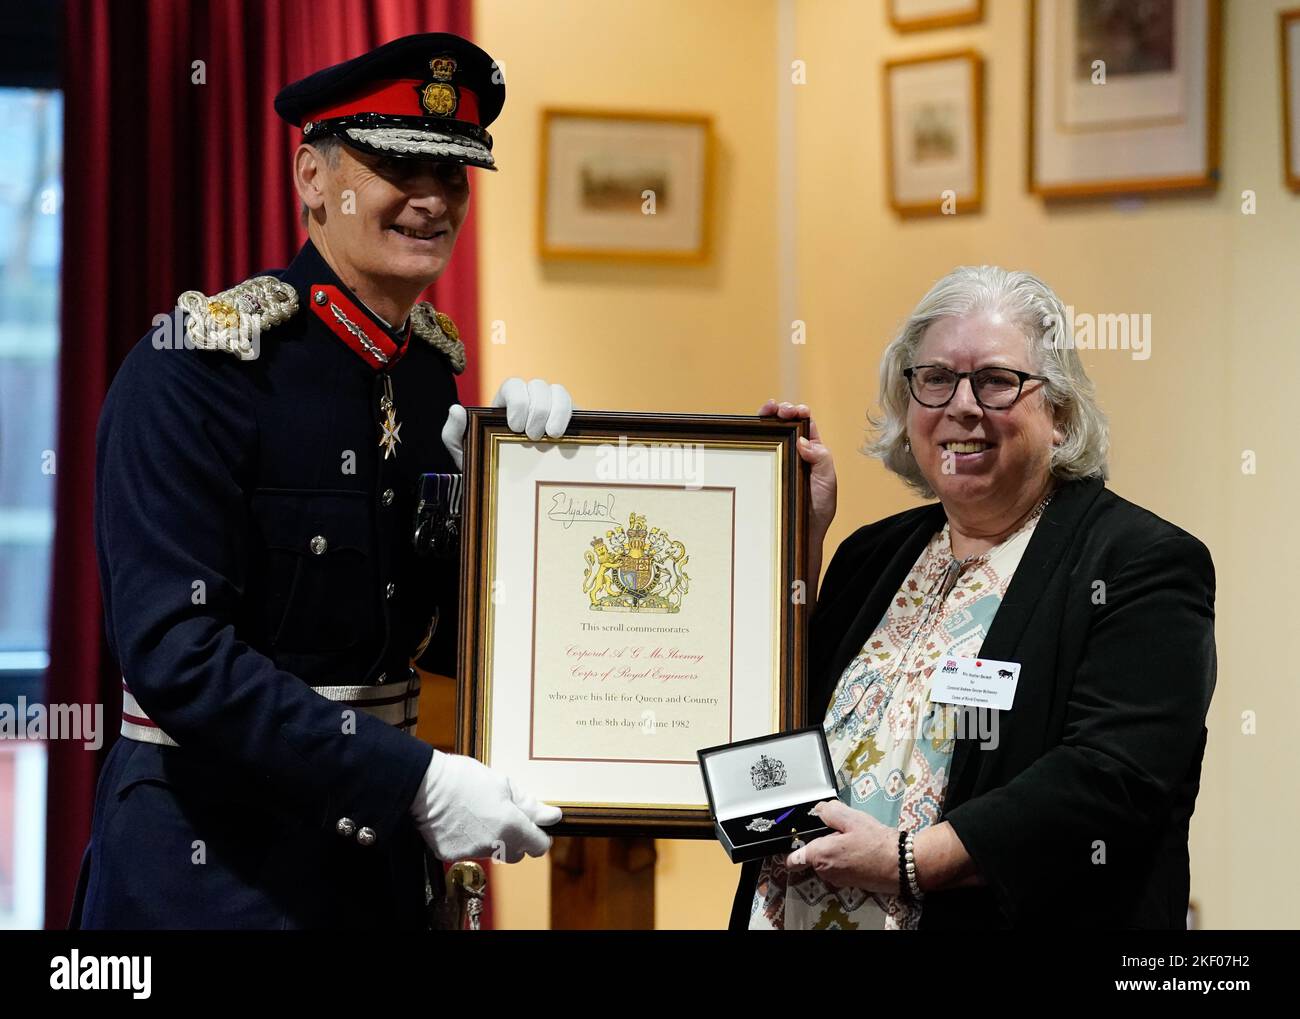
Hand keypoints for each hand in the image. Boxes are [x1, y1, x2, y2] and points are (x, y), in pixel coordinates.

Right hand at [409, 749, 562, 862]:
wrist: (425, 784)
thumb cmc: (465, 778)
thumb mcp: (503, 784)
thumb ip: (529, 805)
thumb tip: (552, 816)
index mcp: (511, 826)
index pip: (539, 846)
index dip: (539, 837)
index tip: (535, 828)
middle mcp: (494, 845)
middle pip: (517, 854)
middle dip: (517, 839)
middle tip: (505, 817)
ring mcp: (472, 852)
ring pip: (492, 852)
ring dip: (492, 839)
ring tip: (477, 814)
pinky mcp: (452, 855)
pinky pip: (469, 852)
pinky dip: (469, 840)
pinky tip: (460, 821)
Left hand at [440, 378, 574, 470]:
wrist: (511, 490)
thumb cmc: (488, 466)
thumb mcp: (465, 454)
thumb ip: (453, 433)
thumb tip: (456, 410)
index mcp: (506, 403)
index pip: (514, 385)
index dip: (518, 401)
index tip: (515, 427)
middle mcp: (531, 401)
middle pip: (539, 386)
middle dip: (538, 409)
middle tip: (533, 435)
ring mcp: (552, 409)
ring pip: (559, 392)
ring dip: (557, 411)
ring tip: (552, 435)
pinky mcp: (570, 422)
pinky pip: (576, 408)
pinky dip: (572, 419)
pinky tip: (565, 439)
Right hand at [758, 400, 835, 537]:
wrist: (801, 534)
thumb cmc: (818, 510)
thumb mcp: (827, 482)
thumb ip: (820, 459)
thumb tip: (803, 441)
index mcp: (812, 452)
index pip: (805, 425)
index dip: (800, 412)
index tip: (796, 411)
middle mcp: (794, 453)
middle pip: (785, 424)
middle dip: (781, 410)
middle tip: (779, 410)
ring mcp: (777, 461)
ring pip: (769, 434)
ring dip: (766, 417)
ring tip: (766, 410)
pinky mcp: (764, 471)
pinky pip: (756, 452)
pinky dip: (752, 437)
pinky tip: (751, 429)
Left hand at [783, 800, 898, 892]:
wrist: (902, 865)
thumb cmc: (876, 842)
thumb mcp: (852, 818)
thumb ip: (829, 812)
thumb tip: (818, 809)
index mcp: (820, 856)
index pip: (793, 859)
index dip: (794, 847)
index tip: (799, 837)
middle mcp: (825, 872)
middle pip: (813, 855)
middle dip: (822, 843)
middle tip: (841, 831)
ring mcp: (838, 880)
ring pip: (827, 862)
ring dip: (835, 851)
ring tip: (855, 840)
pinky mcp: (850, 884)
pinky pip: (840, 868)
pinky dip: (846, 859)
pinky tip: (861, 850)